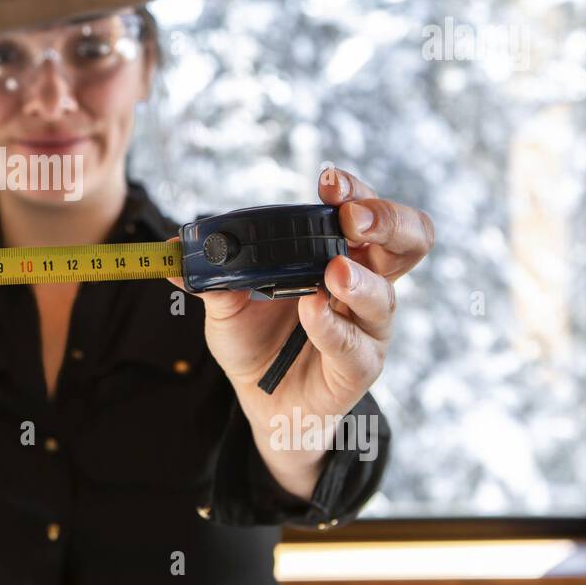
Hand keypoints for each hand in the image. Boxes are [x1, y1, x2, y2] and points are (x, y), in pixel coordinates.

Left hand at [167, 167, 434, 433]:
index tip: (328, 182)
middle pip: (408, 241)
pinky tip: (312, 311)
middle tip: (351, 216)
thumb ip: (209, 277)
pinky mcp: (358, 368)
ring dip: (359, 279)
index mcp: (341, 255)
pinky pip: (355, 346)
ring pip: (384, 296)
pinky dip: (333, 327)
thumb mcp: (225, 305)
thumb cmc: (256, 342)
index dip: (355, 192)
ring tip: (332, 271)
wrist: (260, 402)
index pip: (366, 212)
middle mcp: (365, 285)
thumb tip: (177, 248)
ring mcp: (366, 328)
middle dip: (385, 221)